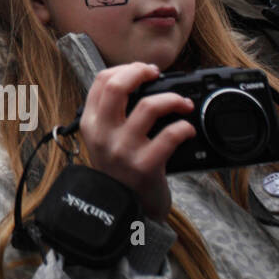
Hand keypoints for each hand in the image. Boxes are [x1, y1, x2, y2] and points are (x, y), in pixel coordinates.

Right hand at [78, 62, 195, 219]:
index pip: (101, 81)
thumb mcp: (103, 139)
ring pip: (149, 106)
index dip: (126, 68)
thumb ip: (112, 113)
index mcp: (91, 123)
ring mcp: (123, 150)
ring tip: (183, 104)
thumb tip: (137, 81)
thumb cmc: (119, 170)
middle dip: (141, 72)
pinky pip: (170, 136)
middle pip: (118, 86)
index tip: (143, 71)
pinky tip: (188, 129)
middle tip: (157, 74)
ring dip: (172, 99)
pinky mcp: (145, 165)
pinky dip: (184, 127)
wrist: (126, 210)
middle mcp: (103, 134)